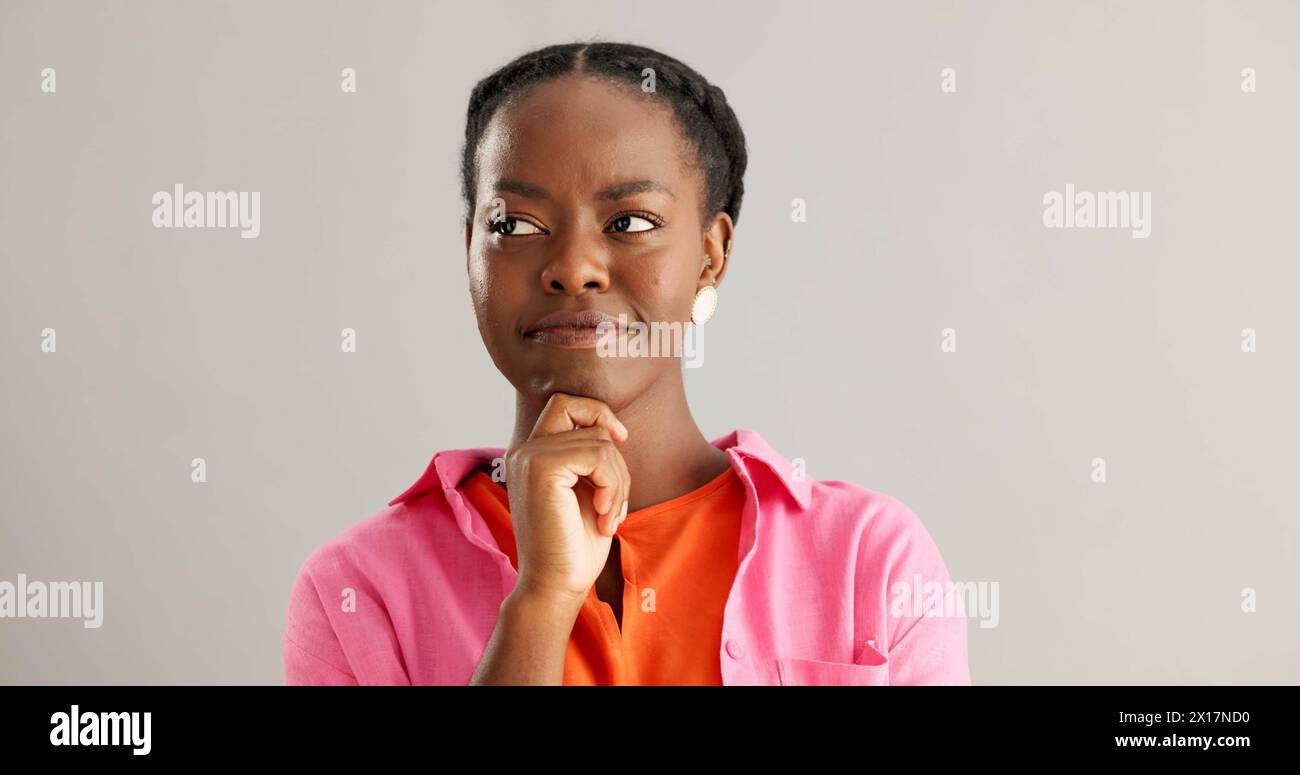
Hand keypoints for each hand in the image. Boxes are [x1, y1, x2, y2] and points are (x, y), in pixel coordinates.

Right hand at [503, 393, 630, 606]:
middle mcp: (524, 450)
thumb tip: (614, 430)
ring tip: (609, 517)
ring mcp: (529, 456)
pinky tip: (603, 517)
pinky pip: (597, 456)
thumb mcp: (587, 492)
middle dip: (611, 445)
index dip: (596, 413)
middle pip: (578, 409)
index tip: (620, 439)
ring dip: (617, 481)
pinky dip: (612, 487)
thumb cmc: (574, 547)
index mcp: (531, 455)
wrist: (555, 585)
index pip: (565, 404)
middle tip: (616, 492)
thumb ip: (591, 459)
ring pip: (598, 441)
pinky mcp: (541, 468)